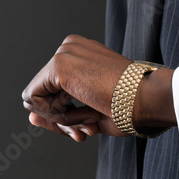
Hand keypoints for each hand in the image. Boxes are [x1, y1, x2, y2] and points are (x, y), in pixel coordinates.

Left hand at [21, 34, 175, 141]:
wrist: (146, 98)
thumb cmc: (128, 106)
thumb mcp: (90, 112)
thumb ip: (60, 115)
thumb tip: (31, 116)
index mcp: (81, 52)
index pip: (53, 88)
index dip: (66, 114)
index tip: (88, 124)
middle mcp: (70, 47)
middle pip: (43, 93)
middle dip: (63, 119)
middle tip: (87, 130)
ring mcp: (64, 54)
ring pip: (36, 97)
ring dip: (61, 119)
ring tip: (90, 123)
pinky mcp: (59, 66)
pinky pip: (35, 99)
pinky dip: (55, 116)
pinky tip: (82, 115)